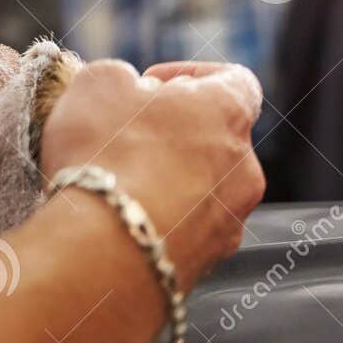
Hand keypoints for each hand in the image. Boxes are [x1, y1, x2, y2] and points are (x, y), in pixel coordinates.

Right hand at [40, 59, 265, 296]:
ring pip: (202, 191)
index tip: (148, 84)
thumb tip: (127, 93)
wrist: (103, 254)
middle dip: (174, 134)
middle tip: (125, 136)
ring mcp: (229, 224)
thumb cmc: (104, 155)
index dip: (190, 76)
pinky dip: (158, 225)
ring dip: (167, 182)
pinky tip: (118, 224)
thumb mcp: (97, 83)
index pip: (235, 80)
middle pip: (216, 140)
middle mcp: (245, 169)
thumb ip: (120, 77)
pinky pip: (184, 234)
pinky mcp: (205, 267)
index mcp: (230, 113)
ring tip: (115, 184)